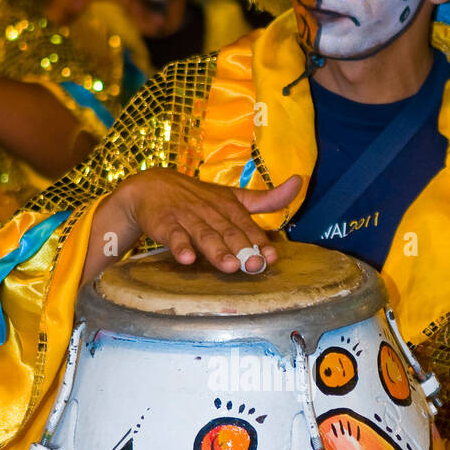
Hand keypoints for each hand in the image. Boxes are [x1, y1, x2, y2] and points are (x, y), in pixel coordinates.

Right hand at [94, 167, 302, 278]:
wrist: (150, 187)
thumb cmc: (197, 197)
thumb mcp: (232, 196)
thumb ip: (265, 198)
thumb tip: (299, 183)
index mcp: (229, 207)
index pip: (247, 226)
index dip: (260, 241)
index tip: (272, 256)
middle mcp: (211, 211)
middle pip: (228, 232)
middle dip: (243, 248)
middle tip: (255, 264)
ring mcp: (187, 217)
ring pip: (204, 235)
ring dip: (216, 251)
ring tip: (229, 266)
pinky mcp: (165, 224)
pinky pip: (174, 237)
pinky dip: (180, 247)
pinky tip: (187, 259)